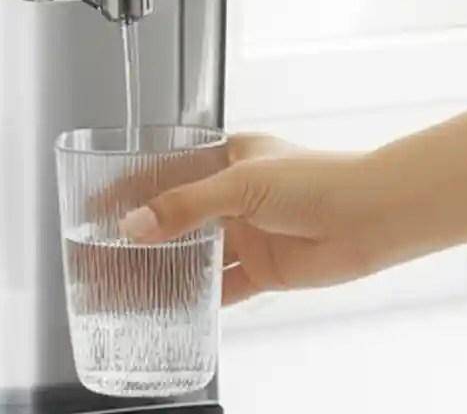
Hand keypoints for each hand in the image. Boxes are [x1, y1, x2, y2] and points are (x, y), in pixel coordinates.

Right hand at [120, 134, 402, 305]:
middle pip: (175, 219)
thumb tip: (135, 224)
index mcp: (229, 157)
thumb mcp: (240, 183)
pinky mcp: (263, 269)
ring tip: (122, 286)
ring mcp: (248, 233)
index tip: (96, 206)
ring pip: (193, 256)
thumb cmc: (318, 180)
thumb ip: (185, 206)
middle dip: (140, 237)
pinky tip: (169, 308)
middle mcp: (235, 195)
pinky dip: (196, 297)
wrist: (370, 217)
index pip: (166, 172)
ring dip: (161, 270)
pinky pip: (221, 287)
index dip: (130, 189)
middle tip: (101, 254)